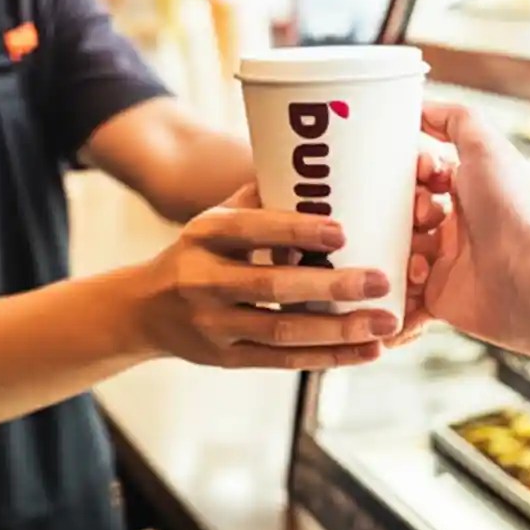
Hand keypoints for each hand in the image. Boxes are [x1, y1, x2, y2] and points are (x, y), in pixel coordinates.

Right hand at [138, 185, 397, 369]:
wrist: (144, 310)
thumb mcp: (217, 219)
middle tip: (380, 281)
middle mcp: (202, 280)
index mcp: (203, 235)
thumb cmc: (201, 252)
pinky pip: (283, 361)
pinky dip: (328, 356)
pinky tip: (366, 351)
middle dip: (331, 286)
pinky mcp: (226, 359)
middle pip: (271, 286)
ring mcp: (213, 325)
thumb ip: (261, 196)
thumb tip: (322, 168)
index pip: (251, 230)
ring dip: (339, 330)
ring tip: (385, 323)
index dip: (296, 230)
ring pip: (281, 332)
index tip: (343, 231)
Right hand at [413, 102, 529, 347]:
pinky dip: (393, 288)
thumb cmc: (514, 212)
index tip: (417, 177)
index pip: (422, 176)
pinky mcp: (437, 298)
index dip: (411, 174)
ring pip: (396, 251)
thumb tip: (421, 107)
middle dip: (398, 214)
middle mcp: (458, 226)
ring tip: (414, 252)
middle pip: (403, 214)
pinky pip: (401, 292)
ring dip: (393, 250)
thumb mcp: (486, 147)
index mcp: (469, 191)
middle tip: (417, 219)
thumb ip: (456, 118)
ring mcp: (446, 263)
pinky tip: (403, 280)